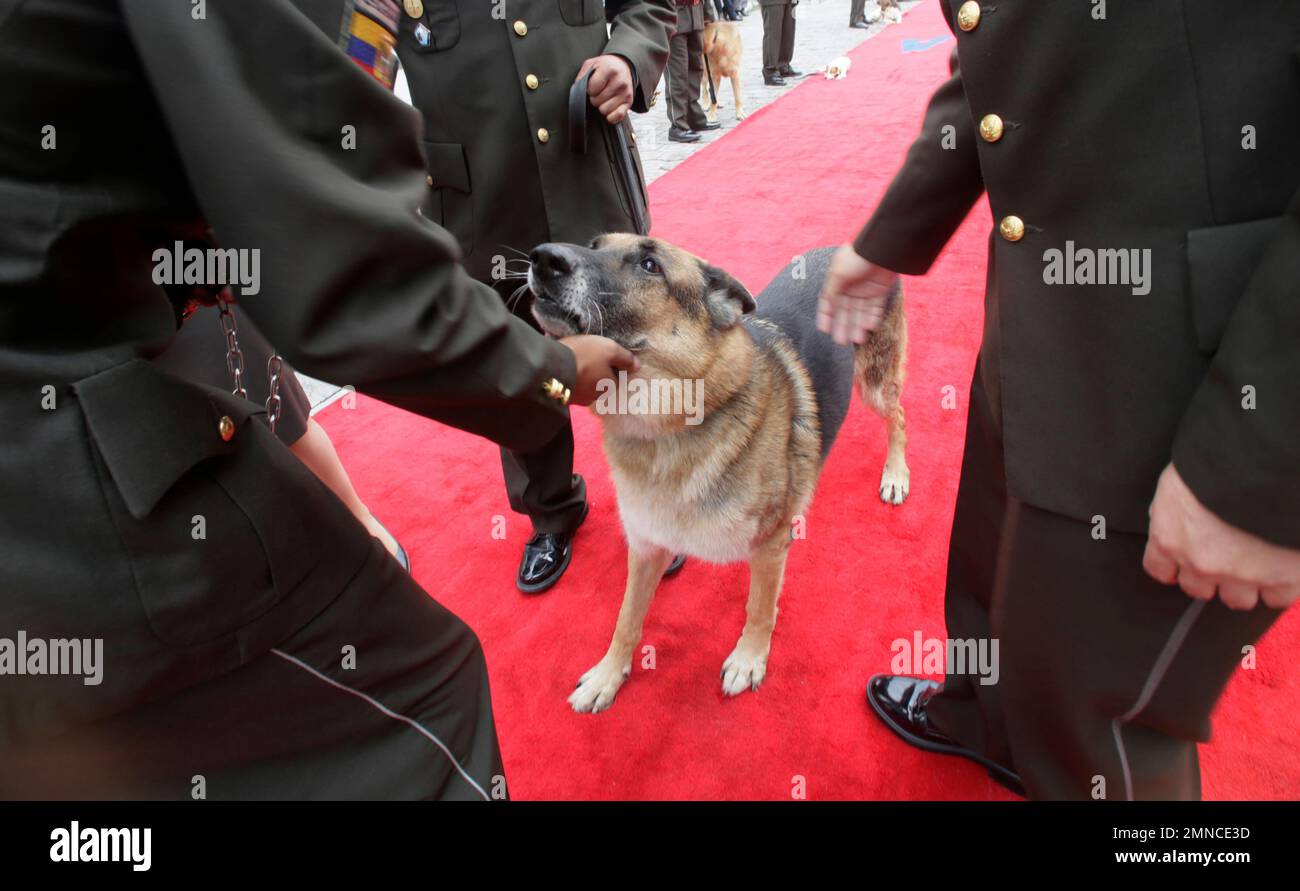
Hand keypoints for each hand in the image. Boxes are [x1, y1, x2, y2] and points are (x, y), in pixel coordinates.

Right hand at [558, 334, 639, 405]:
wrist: (549, 365)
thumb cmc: (584, 356)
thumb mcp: (609, 349)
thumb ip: (625, 357)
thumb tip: (638, 366)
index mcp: (609, 387)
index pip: (617, 379)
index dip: (613, 366)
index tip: (605, 355)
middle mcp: (595, 398)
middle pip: (601, 383)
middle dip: (597, 373)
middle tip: (590, 357)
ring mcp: (577, 399)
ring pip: (585, 385)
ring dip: (582, 375)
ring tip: (576, 360)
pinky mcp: (561, 397)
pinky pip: (571, 385)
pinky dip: (570, 377)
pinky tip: (565, 367)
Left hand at [577, 55, 634, 123]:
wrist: (622, 66)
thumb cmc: (605, 67)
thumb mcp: (591, 64)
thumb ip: (582, 76)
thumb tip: (578, 91)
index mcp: (609, 69)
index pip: (591, 89)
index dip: (589, 89)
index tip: (593, 84)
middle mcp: (619, 81)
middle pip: (596, 101)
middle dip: (595, 97)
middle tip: (600, 90)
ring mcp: (625, 93)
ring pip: (604, 111)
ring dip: (602, 106)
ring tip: (605, 96)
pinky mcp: (629, 102)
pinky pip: (617, 116)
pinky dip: (611, 116)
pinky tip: (610, 107)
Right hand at [816, 244, 899, 344]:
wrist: (883, 248)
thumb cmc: (856, 258)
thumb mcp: (838, 273)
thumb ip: (831, 291)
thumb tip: (827, 306)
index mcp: (837, 282)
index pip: (828, 302)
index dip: (826, 316)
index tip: (824, 330)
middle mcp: (850, 287)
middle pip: (845, 311)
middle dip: (842, 326)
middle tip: (841, 342)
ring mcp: (865, 290)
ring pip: (860, 313)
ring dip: (857, 326)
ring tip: (856, 340)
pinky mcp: (880, 292)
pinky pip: (875, 308)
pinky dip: (872, 318)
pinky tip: (868, 328)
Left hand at [1143, 464, 1299, 609]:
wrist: (1265, 465)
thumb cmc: (1218, 465)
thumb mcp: (1179, 482)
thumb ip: (1172, 508)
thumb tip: (1167, 516)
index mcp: (1171, 538)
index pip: (1159, 569)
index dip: (1174, 569)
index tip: (1182, 567)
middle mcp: (1202, 562)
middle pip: (1199, 589)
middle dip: (1211, 577)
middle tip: (1227, 560)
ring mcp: (1242, 574)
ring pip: (1238, 599)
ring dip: (1246, 585)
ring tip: (1258, 564)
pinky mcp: (1281, 577)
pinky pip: (1278, 598)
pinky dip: (1281, 586)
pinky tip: (1283, 569)